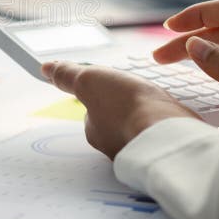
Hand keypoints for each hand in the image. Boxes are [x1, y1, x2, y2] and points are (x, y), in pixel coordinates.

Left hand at [41, 61, 197, 159]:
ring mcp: (140, 148)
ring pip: (139, 126)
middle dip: (126, 104)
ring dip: (147, 114)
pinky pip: (161, 134)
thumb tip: (46, 68)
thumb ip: (68, 75)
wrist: (169, 132)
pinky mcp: (165, 150)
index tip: (116, 84)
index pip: (93, 108)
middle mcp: (114, 144)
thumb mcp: (90, 81)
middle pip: (116, 118)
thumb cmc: (129, 107)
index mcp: (95, 130)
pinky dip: (165, 124)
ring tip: (157, 103)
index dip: (103, 91)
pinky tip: (172, 117)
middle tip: (139, 91)